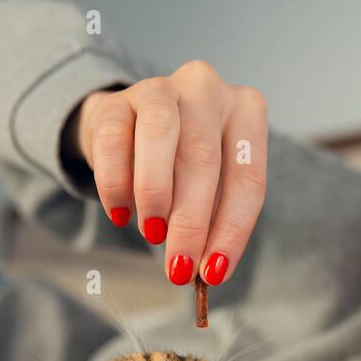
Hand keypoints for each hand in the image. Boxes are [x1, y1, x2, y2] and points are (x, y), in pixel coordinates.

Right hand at [68, 61, 267, 287]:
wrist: (130, 131)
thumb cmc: (183, 166)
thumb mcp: (212, 187)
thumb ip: (214, 220)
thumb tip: (208, 269)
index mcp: (246, 110)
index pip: (247, 177)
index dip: (232, 230)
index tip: (215, 272)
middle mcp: (207, 88)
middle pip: (203, 159)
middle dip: (190, 223)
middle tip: (179, 268)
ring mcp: (160, 88)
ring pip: (160, 135)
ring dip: (155, 195)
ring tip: (152, 234)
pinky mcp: (115, 101)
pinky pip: (113, 142)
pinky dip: (116, 186)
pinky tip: (121, 214)